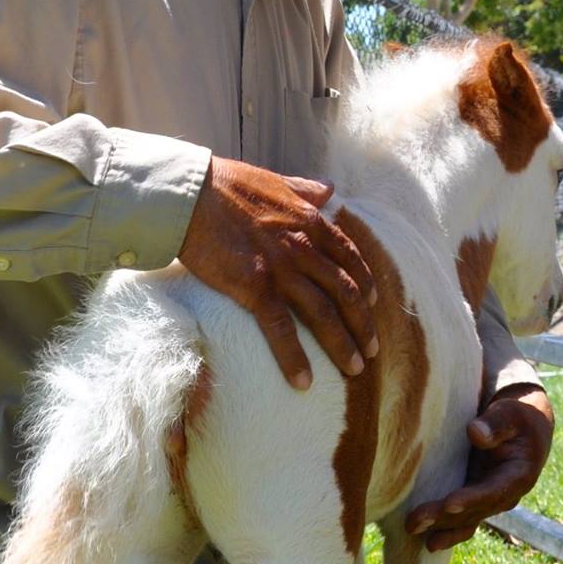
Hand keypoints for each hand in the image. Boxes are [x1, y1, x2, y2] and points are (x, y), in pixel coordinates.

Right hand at [178, 156, 377, 388]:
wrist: (190, 194)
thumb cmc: (226, 185)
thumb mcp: (275, 181)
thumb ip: (305, 189)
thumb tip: (329, 188)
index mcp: (311, 221)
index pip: (350, 258)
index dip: (365, 284)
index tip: (372, 305)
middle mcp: (304, 246)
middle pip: (345, 292)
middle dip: (363, 324)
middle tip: (373, 350)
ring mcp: (282, 267)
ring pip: (323, 313)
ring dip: (341, 346)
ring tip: (353, 371)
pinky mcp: (254, 285)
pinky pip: (281, 329)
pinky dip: (295, 358)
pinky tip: (304, 382)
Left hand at [405, 385, 554, 551]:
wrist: (525, 429)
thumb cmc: (517, 417)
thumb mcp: (511, 413)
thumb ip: (496, 424)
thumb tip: (475, 434)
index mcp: (519, 476)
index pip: (493, 490)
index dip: (472, 498)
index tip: (450, 504)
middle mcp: (506, 495)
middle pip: (474, 510)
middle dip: (444, 517)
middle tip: (414, 523)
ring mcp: (490, 500)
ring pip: (466, 519)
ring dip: (440, 527)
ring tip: (413, 532)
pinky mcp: (478, 499)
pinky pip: (463, 519)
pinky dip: (447, 530)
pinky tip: (428, 541)